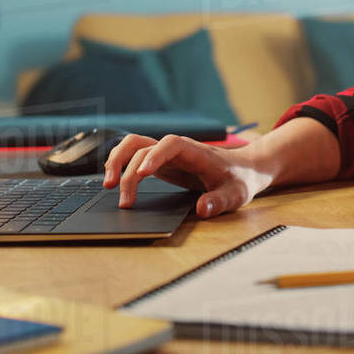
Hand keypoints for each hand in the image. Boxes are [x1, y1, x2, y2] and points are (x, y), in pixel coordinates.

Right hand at [102, 134, 272, 217]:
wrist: (245, 168)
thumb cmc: (241, 180)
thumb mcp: (236, 195)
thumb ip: (220, 201)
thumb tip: (201, 210)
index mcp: (196, 152)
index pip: (171, 144)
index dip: (155, 156)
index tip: (142, 174)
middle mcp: (177, 149)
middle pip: (144, 145)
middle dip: (128, 168)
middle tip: (121, 196)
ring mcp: (167, 154)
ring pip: (134, 145)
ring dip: (117, 160)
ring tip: (108, 185)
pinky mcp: (161, 162)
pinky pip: (135, 156)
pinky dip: (121, 164)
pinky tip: (114, 182)